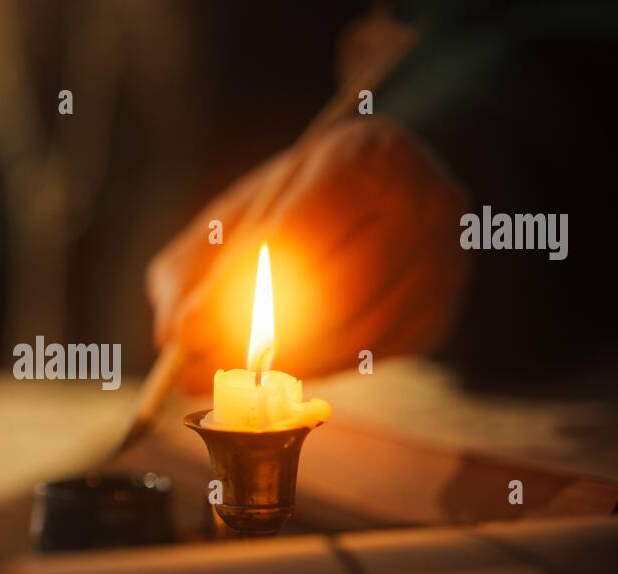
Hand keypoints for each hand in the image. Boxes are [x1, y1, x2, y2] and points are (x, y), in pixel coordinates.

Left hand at [147, 117, 470, 392]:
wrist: (386, 196)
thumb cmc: (296, 203)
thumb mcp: (240, 213)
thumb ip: (197, 266)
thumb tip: (173, 339)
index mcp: (364, 154)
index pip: (300, 229)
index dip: (238, 290)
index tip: (186, 334)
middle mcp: (422, 200)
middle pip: (333, 289)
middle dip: (254, 339)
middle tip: (195, 370)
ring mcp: (444, 259)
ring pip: (353, 333)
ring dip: (281, 364)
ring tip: (226, 375)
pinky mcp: (441, 311)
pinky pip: (370, 356)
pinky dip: (314, 370)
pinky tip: (275, 370)